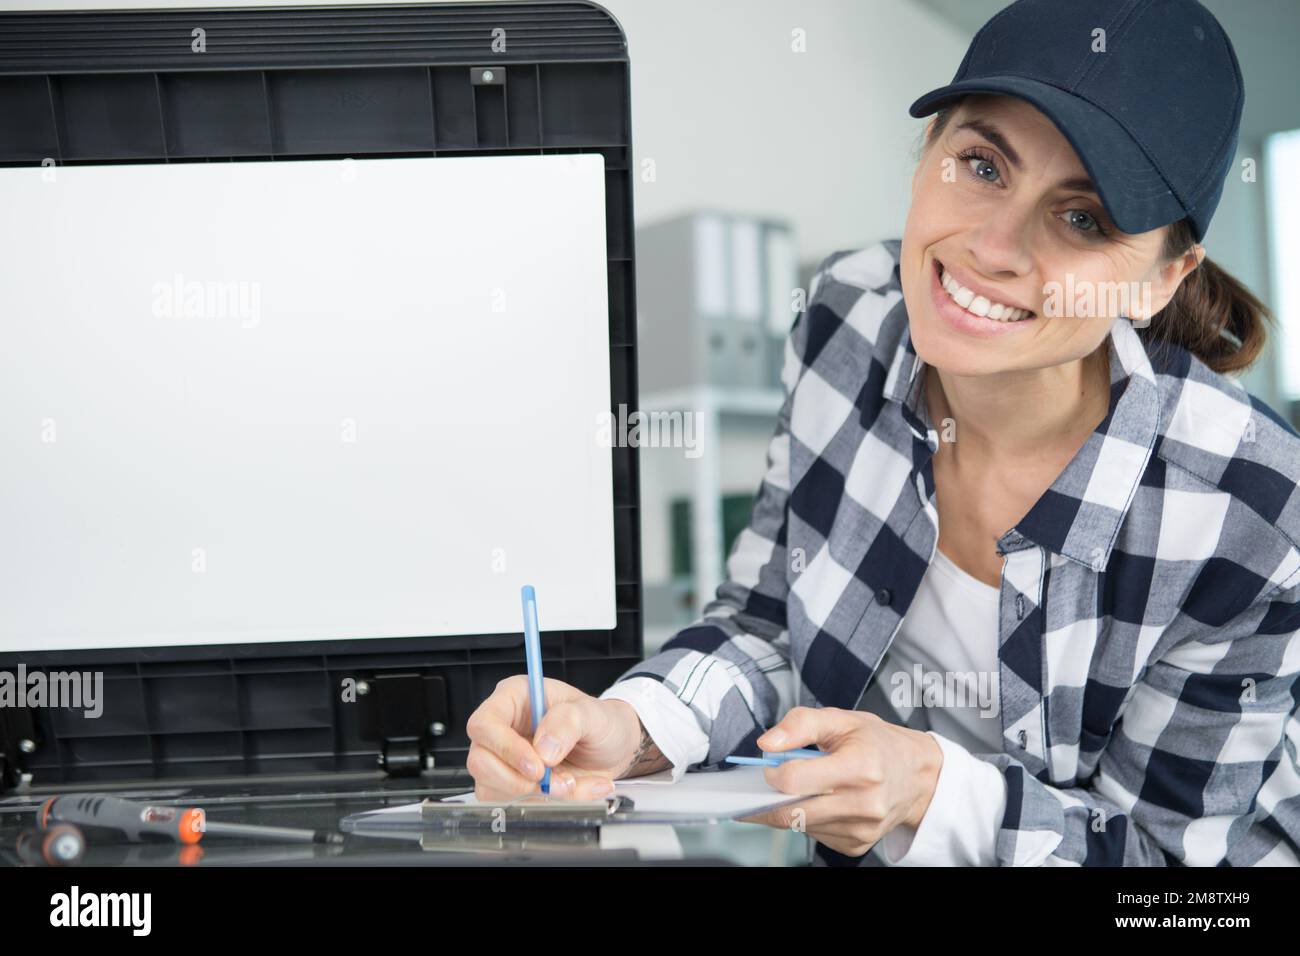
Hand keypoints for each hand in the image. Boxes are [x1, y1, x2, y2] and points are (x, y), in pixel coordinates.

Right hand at [464, 676, 642, 800]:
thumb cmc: (600, 721)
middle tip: (556, 783)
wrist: (613, 749)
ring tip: (574, 783)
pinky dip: (549, 805)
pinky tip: (574, 790)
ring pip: (494, 789)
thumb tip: (543, 748)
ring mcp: (503, 761)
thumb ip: (568, 722)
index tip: (536, 767)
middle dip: (518, 781)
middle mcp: (503, 729)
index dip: (505, 748)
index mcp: (514, 698)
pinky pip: (515, 805)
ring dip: (538, 795)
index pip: (485, 724)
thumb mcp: (593, 713)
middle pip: (480, 761)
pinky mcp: (511, 787)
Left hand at [737, 706, 942, 856]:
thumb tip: (767, 743)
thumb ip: (800, 724)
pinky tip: (821, 802)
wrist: (918, 776)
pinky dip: (808, 819)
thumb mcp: (842, 719)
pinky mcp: (857, 844)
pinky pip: (816, 835)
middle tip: (768, 783)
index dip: (773, 773)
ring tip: (803, 787)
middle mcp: (865, 803)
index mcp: (860, 766)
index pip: (795, 780)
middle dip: (770, 798)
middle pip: (793, 811)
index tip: (771, 766)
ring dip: (790, 808)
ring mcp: (862, 828)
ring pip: (800, 825)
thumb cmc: (879, 744)